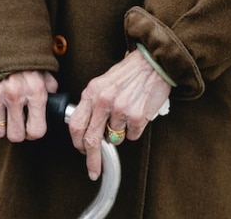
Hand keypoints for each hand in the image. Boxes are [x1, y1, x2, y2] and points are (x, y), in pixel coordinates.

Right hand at [0, 70, 58, 141]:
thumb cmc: (24, 54)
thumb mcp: (43, 67)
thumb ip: (49, 86)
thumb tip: (55, 102)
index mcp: (35, 90)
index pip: (36, 130)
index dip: (35, 131)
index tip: (33, 126)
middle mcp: (16, 95)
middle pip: (15, 136)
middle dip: (18, 131)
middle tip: (19, 122)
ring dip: (2, 125)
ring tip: (6, 113)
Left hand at [69, 51, 169, 180]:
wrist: (153, 61)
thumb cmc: (130, 72)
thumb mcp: (104, 82)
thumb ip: (93, 102)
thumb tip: (87, 128)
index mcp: (92, 91)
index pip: (76, 125)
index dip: (77, 143)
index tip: (81, 151)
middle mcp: (104, 100)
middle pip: (91, 140)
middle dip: (92, 159)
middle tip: (94, 169)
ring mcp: (121, 109)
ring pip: (114, 139)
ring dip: (120, 134)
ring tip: (127, 115)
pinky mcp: (137, 116)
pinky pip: (132, 135)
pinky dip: (135, 130)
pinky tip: (138, 113)